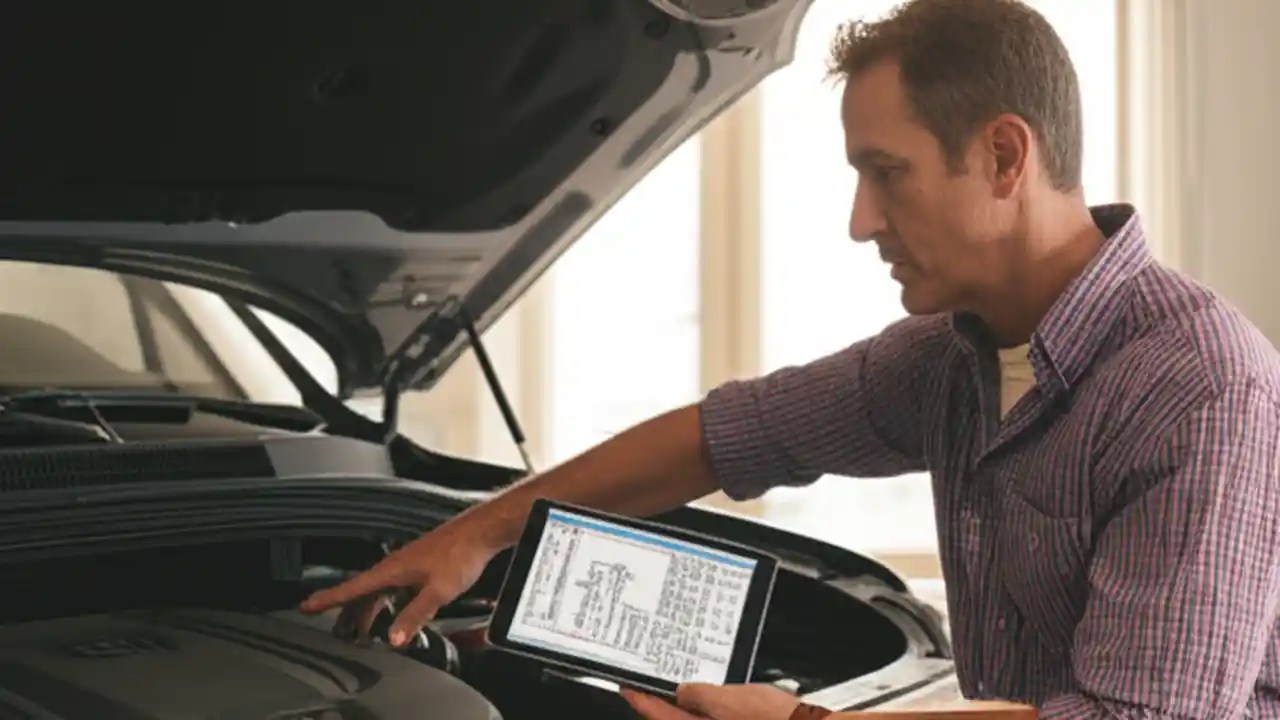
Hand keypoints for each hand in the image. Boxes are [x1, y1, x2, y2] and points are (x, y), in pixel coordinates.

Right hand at [298, 523, 495, 645]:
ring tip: (361, 630)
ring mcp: (407, 565)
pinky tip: (395, 612)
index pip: (352, 588)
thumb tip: (394, 638)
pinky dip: (387, 603)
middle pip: (362, 593)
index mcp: (391, 570)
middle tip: (334, 630)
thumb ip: (414, 615)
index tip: (306, 605)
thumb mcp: (437, 591)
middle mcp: (395, 566)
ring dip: (367, 610)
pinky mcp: (419, 567)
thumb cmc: (460, 554)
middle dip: (346, 613)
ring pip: (378, 591)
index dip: (327, 598)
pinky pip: (393, 588)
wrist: (479, 533)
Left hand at [622, 683, 800, 719]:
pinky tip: (713, 696)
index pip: (659, 715)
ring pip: (696, 719)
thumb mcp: (733, 700)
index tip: (627, 685)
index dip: (640, 698)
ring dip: (686, 704)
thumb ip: (702, 695)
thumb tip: (682, 691)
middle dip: (663, 703)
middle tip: (650, 683)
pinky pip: (713, 719)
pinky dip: (708, 707)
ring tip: (681, 685)